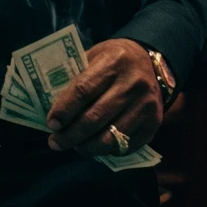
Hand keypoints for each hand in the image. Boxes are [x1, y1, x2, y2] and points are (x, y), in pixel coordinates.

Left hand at [45, 38, 162, 156]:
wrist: (148, 61)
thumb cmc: (112, 59)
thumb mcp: (93, 56)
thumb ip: (75, 78)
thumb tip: (51, 108)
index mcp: (114, 61)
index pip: (83, 90)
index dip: (64, 110)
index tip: (51, 124)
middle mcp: (133, 83)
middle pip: (95, 118)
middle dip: (70, 135)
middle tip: (55, 142)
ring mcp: (146, 104)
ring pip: (111, 137)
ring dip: (88, 147)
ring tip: (75, 146)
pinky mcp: (155, 121)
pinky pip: (127, 145)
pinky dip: (108, 150)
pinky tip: (96, 146)